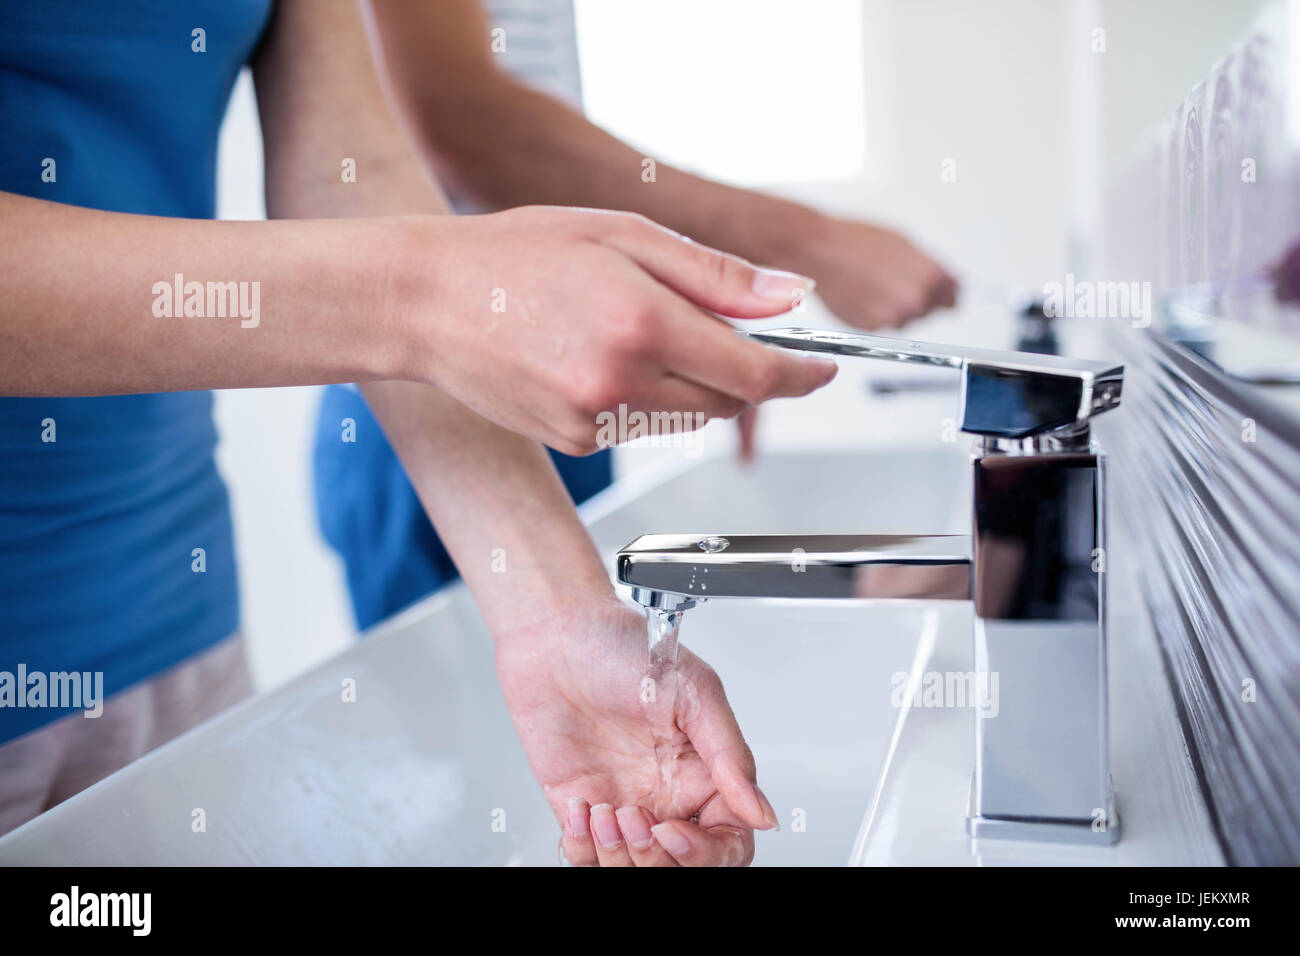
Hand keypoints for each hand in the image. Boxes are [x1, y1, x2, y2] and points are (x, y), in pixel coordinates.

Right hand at [391, 206, 837, 455]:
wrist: (424, 303)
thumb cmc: (516, 255)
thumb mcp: (623, 235)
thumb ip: (716, 275)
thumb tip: (790, 298)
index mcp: (642, 323)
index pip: (756, 373)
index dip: (800, 375)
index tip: (821, 369)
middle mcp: (622, 383)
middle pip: (727, 400)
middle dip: (742, 370)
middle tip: (713, 324)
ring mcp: (595, 422)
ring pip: (688, 417)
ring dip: (693, 382)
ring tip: (636, 328)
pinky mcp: (574, 443)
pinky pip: (641, 427)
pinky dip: (646, 397)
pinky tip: (599, 356)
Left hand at [495, 600, 776, 865]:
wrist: (554, 634)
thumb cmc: (621, 646)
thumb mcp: (694, 691)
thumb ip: (730, 757)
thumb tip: (761, 813)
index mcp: (703, 771)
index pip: (727, 840)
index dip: (705, 852)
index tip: (674, 831)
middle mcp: (666, 793)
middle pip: (680, 864)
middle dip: (657, 857)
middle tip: (636, 819)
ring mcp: (623, 803)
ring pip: (633, 868)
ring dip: (618, 856)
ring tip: (605, 812)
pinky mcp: (579, 806)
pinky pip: (585, 857)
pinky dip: (582, 847)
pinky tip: (580, 809)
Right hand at [781, 214, 957, 330]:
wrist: (820, 251)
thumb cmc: (856, 241)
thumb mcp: (905, 242)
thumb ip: (932, 266)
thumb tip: (950, 281)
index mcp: (930, 277)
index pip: (954, 297)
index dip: (946, 294)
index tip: (943, 295)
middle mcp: (914, 302)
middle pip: (929, 310)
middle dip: (918, 298)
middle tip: (894, 280)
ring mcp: (892, 318)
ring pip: (904, 320)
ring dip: (895, 308)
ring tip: (873, 283)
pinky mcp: (870, 327)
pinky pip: (881, 325)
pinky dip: (874, 313)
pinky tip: (862, 293)